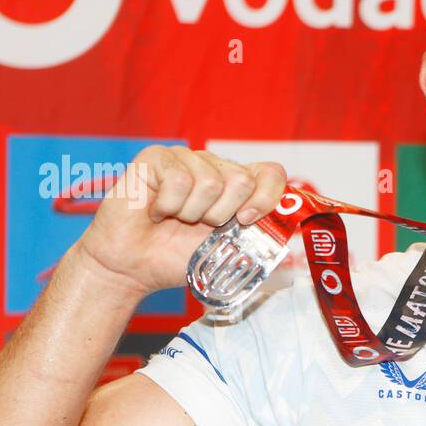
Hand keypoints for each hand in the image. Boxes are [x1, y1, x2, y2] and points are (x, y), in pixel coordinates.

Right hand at [76, 145, 287, 295]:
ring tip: (174, 219)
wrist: (133, 267)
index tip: (246, 221)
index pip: (271, 174)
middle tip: (198, 225)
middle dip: (222, 215)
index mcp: (237, 186)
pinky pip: (179, 180)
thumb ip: (260, 244)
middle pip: (242, 180)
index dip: (267, 197)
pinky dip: (168, 206)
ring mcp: (186, 159)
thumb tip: (292, 249)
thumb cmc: (178, 258)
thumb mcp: (228, 254)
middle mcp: (215, 167)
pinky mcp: (156, 157)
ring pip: (211, 182)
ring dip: (192, 214)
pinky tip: (155, 211)